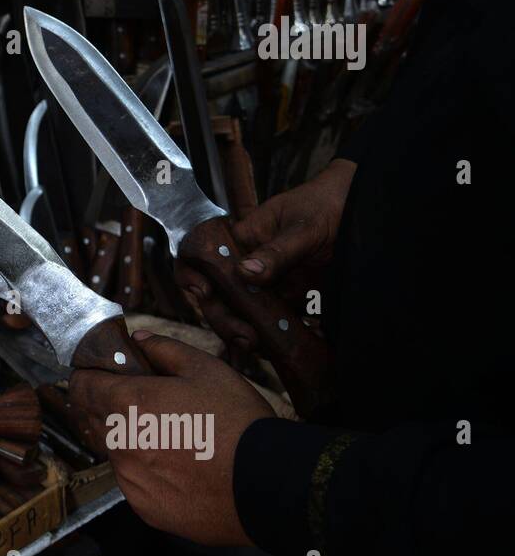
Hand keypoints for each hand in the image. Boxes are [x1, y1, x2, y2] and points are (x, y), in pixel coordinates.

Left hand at [69, 331, 273, 545]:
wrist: (267, 484)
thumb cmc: (238, 423)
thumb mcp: (206, 369)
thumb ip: (164, 350)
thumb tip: (138, 340)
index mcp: (129, 403)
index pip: (80, 387)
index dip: (88, 377)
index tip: (101, 376)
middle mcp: (120, 443)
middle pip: (93, 420)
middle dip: (109, 408)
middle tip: (143, 405)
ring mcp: (130, 479)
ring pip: (114, 453)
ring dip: (129, 441)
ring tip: (168, 438)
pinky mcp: (144, 506)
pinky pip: (133, 483)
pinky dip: (146, 473)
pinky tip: (177, 468)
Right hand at [176, 158, 355, 349]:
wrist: (364, 207)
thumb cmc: (329, 204)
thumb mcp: (304, 226)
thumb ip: (276, 251)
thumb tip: (245, 273)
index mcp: (243, 240)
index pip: (203, 258)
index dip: (191, 276)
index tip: (202, 294)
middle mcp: (251, 264)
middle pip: (222, 294)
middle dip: (225, 318)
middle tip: (245, 338)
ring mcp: (272, 282)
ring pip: (246, 312)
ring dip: (248, 332)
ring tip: (261, 350)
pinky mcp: (294, 298)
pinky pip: (278, 321)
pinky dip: (276, 337)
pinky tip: (282, 351)